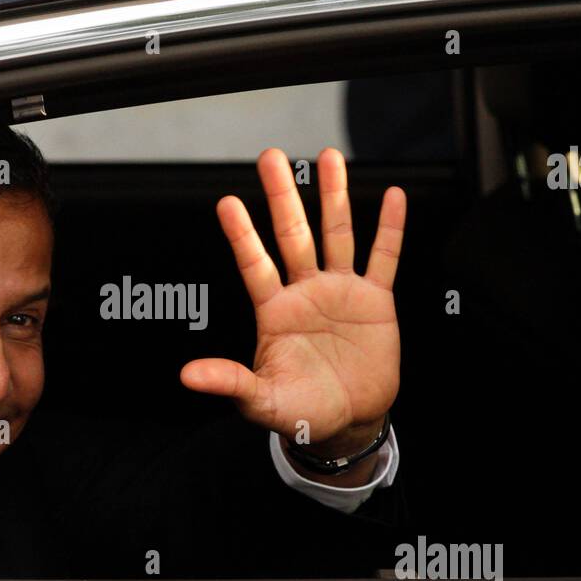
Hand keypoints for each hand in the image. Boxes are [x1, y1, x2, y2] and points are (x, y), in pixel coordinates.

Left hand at [180, 147, 405, 454]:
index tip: (227, 202)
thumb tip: (188, 375)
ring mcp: (340, 291)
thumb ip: (229, 382)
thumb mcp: (261, 400)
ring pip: (336, 234)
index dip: (242, 235)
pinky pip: (384, 258)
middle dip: (282, 197)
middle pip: (292, 235)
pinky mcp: (376, 301)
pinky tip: (392, 196)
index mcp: (274, 312)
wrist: (348, 422)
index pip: (254, 265)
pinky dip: (389, 228)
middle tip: (271, 158)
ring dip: (333, 197)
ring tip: (328, 157)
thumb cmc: (301, 412)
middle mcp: (305, 292)